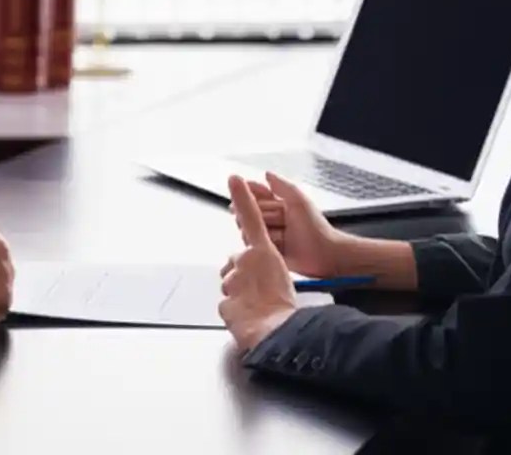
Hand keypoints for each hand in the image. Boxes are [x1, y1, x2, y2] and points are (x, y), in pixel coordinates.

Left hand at [219, 175, 297, 351]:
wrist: (278, 332)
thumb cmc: (287, 307)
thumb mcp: (285, 280)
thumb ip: (269, 270)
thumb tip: (264, 277)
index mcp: (264, 253)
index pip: (251, 218)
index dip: (242, 197)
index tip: (233, 179)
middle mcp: (244, 261)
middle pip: (238, 265)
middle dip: (245, 278)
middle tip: (263, 294)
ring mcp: (231, 280)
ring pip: (232, 286)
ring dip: (241, 297)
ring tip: (259, 309)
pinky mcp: (223, 299)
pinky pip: (229, 306)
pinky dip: (237, 313)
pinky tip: (250, 320)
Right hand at [229, 172, 343, 278]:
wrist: (324, 253)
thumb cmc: (315, 226)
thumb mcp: (298, 201)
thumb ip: (282, 186)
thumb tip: (266, 173)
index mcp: (280, 205)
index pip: (257, 195)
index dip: (247, 193)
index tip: (238, 191)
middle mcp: (272, 219)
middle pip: (251, 211)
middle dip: (255, 212)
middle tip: (270, 217)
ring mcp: (270, 235)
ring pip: (250, 228)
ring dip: (258, 228)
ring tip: (278, 232)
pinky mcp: (269, 250)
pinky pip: (255, 244)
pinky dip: (259, 242)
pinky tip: (266, 241)